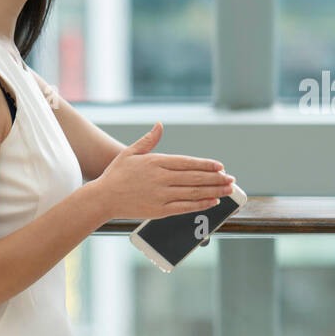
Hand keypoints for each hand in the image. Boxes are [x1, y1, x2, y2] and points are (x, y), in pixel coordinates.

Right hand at [96, 122, 235, 220]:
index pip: (187, 162)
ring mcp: (161, 195)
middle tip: (231, 179)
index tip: (220, 166)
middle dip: (216, 178)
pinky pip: (184, 207)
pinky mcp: (159, 210)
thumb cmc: (116, 174)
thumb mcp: (130, 152)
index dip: (206, 164)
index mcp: (156, 162)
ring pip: (193, 192)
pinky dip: (200, 205)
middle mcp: (161, 178)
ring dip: (213, 191)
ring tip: (228, 189)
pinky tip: (213, 202)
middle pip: (194, 177)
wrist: (102, 198)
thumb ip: (149, 140)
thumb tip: (160, 125)